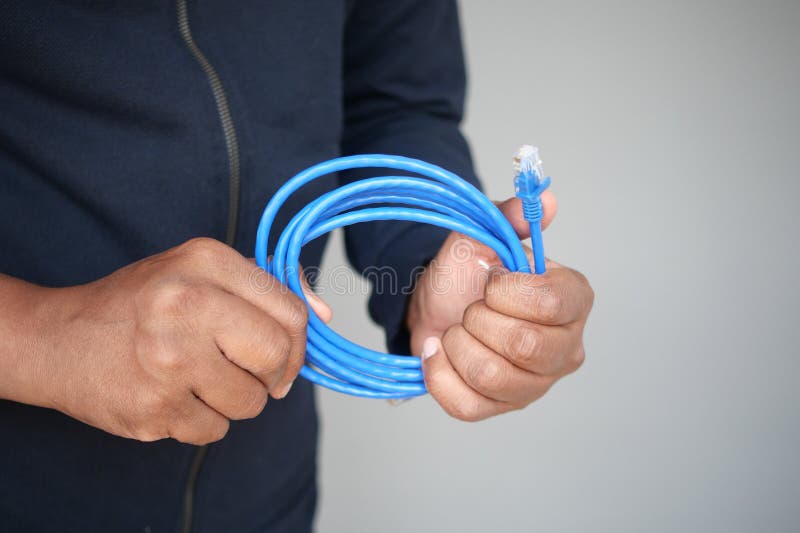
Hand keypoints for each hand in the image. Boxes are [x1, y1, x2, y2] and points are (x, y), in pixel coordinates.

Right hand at [26, 238, 329, 444]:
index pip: (291, 312)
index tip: (283, 353)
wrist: (59, 339)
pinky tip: (174, 395)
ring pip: (252, 403)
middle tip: (250, 372)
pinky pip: (216, 431)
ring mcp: (168, 360)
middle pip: (276, 358)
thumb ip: (266, 286)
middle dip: (274, 375)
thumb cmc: (140, 303)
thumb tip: (325, 316)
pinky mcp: (154, 408)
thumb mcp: (199, 272)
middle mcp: (186, 306)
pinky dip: (204, 421)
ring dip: (236, 400)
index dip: (297, 342)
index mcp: (204, 263)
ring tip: (200, 378)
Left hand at [406, 192, 593, 420]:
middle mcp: (565, 347)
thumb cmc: (466, 275)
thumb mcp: (480, 237)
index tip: (489, 281)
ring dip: (458, 346)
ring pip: (493, 377)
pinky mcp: (502, 409)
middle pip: (524, 345)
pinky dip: (440, 375)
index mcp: (572, 300)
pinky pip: (467, 404)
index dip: (508, 292)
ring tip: (457, 330)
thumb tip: (545, 201)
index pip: (553, 304)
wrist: (436, 308)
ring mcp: (536, 384)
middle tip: (471, 308)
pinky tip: (440, 355)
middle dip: (478, 319)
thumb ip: (509, 217)